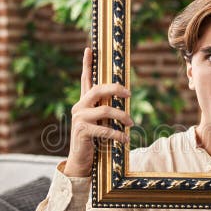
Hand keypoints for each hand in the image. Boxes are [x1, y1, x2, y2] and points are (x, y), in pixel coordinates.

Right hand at [63, 47, 132, 177]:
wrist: (81, 161)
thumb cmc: (94, 141)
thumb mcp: (101, 122)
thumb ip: (107, 110)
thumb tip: (125, 99)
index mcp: (84, 102)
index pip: (85, 79)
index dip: (87, 64)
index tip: (89, 48)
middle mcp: (79, 107)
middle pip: (98, 90)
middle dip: (116, 89)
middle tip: (130, 94)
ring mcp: (80, 119)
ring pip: (105, 110)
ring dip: (122, 116)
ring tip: (131, 123)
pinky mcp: (82, 131)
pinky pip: (105, 129)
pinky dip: (118, 134)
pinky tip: (125, 140)